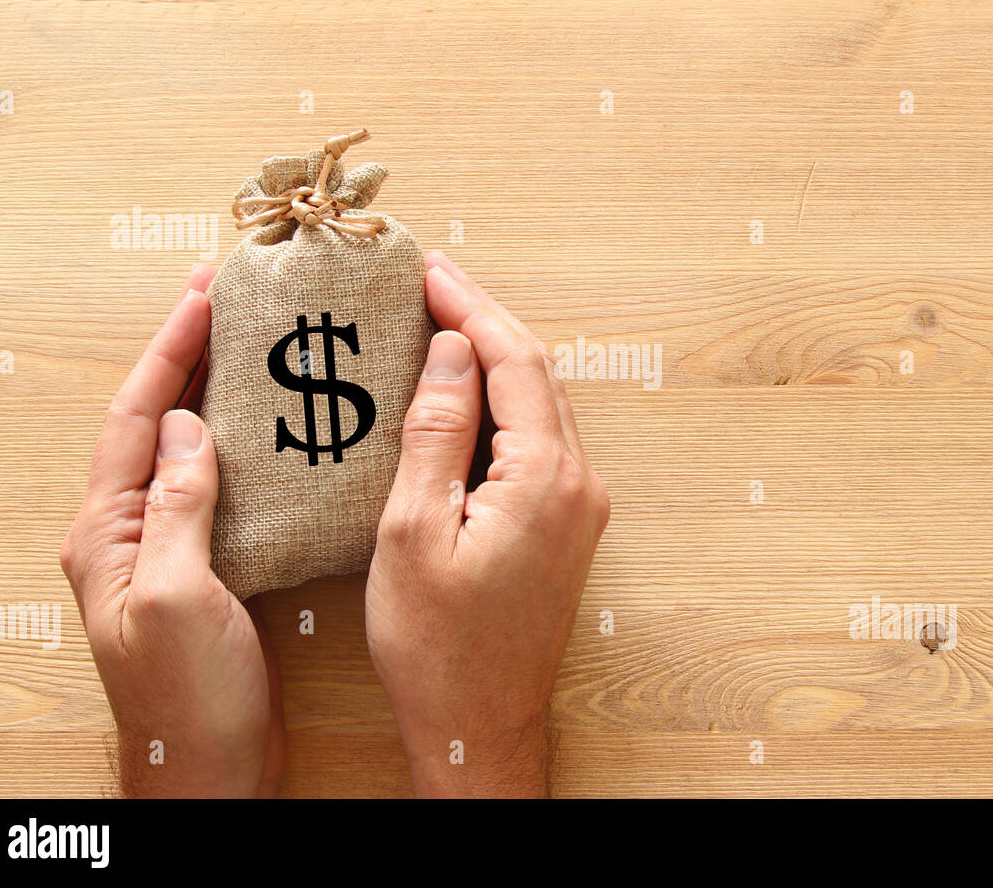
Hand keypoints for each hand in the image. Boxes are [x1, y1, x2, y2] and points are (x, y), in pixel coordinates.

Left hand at [60, 266, 284, 796]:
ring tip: (253, 344)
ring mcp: (166, 549)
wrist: (208, 768)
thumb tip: (181, 425)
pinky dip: (243, 443)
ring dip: (214, 393)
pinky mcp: (206, 566)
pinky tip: (273, 428)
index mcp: (107, 534)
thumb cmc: (186, 698)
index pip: (133, 419)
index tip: (204, 298)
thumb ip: (177, 507)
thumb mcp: (176, 596)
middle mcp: (129, 533)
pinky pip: (218, 485)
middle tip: (229, 301)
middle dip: (187, 357)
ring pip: (187, 448)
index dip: (168, 353)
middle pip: (153, 422)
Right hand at [366, 251, 609, 797]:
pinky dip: (501, 402)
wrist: (480, 722)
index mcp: (546, 478)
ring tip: (439, 322)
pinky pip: (538, 439)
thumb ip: (435, 432)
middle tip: (430, 281)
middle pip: (535, 372)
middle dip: (483, 320)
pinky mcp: (568, 523)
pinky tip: (462, 391)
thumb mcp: (412, 531)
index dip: (469, 307)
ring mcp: (580, 505)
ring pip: (540, 403)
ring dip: (494, 358)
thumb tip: (448, 351)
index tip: (426, 270)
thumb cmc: (436, 644)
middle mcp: (579, 483)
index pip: (512, 360)